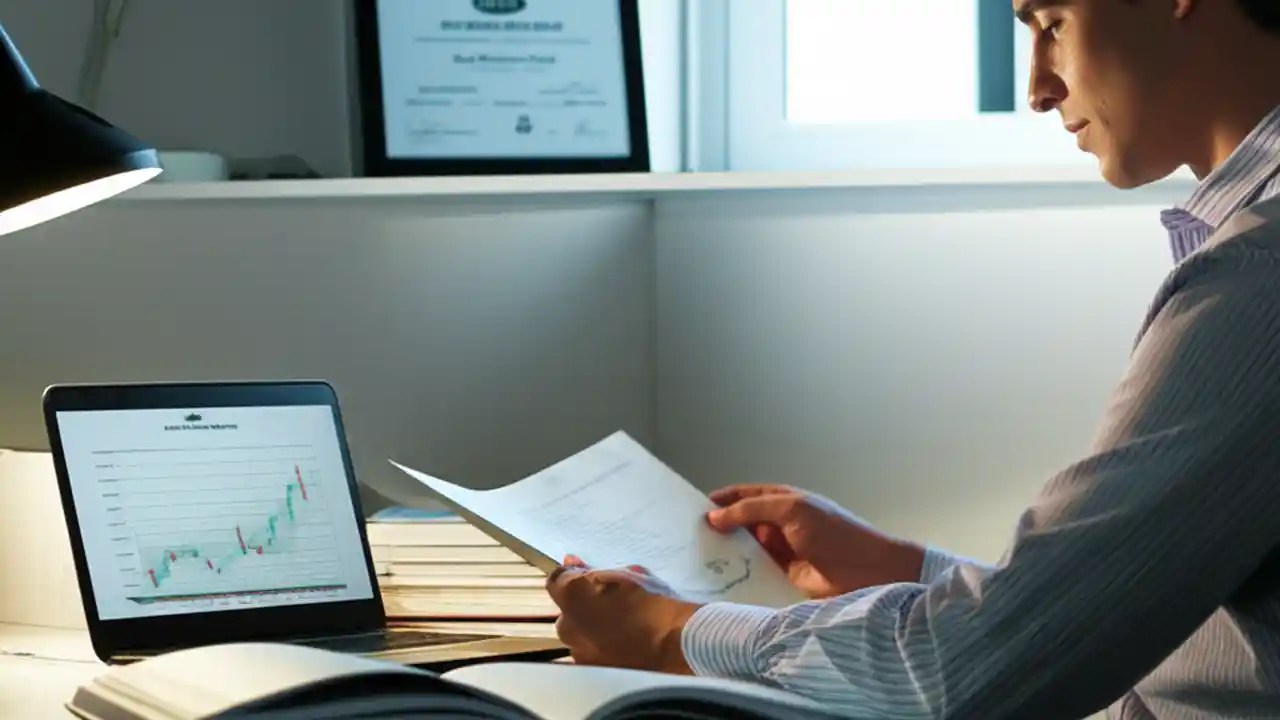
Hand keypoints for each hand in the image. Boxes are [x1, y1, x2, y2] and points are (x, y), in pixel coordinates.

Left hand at [546, 555, 701, 673]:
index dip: (571, 575)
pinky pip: (589, 654)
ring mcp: (577, 650)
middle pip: (567, 611)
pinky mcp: (590, 671)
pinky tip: (621, 646)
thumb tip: (573, 563)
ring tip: (619, 629)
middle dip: (582, 607)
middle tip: (608, 605)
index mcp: (573, 593)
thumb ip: (597, 570)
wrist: (674, 643)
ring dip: (590, 630)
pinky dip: (599, 649)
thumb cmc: (654, 602)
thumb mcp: (628, 574)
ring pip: (578, 635)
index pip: (557, 579)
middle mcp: (567, 623)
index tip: (583, 573)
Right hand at [707, 484, 923, 598]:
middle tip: (685, 536)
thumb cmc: (833, 533)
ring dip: (725, 552)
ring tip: (693, 557)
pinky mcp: (780, 578)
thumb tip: (713, 516)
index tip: (691, 508)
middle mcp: (778, 524)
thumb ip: (751, 511)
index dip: (720, 499)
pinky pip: (753, 572)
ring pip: (744, 549)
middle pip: (740, 523)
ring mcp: (779, 552)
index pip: (744, 496)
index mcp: (782, 501)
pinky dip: (737, 573)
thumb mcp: (791, 510)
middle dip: (718, 528)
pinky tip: (715, 577)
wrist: (866, 572)